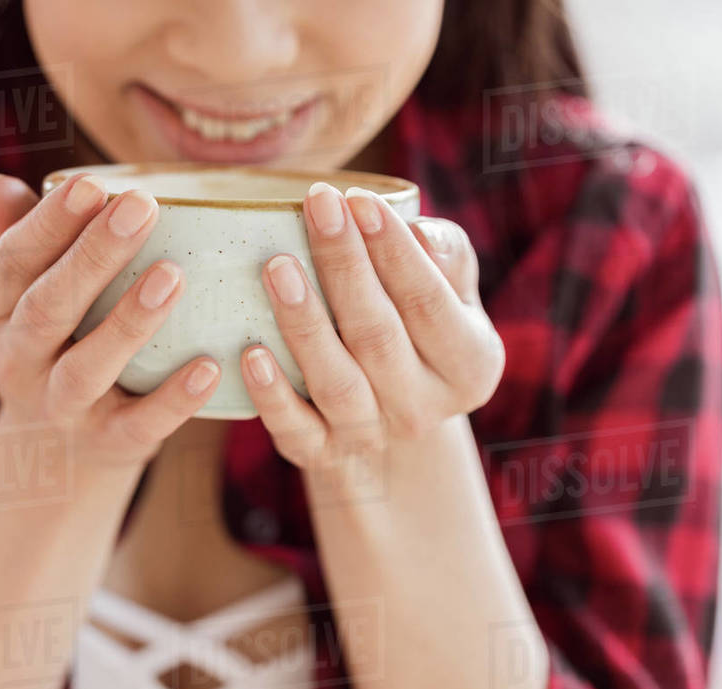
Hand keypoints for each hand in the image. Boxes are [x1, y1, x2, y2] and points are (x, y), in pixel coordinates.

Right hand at [0, 173, 220, 467]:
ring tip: (172, 275)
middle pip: (47, 309)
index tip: (91, 185)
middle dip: (93, 256)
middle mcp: (12, 362)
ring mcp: (59, 408)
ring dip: (129, 322)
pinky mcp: (108, 443)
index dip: (48, 225)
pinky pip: (140, 424)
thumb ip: (16, 236)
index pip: (11, 262)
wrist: (55, 442)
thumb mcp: (20, 287)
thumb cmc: (50, 332)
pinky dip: (174, 399)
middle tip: (141, 206)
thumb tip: (1, 185)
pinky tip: (209, 365)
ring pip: (87, 368)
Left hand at [237, 182, 502, 476]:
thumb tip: (420, 232)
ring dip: (305, 324)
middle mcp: (425, 409)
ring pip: (338, 383)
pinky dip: (272, 395)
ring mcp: (372, 437)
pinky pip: (296, 432)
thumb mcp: (451, 292)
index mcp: (470, 365)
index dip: (394, 251)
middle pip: (379, 336)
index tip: (358, 200)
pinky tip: (251, 353)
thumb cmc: (418, 324)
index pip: (429, 302)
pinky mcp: (322, 455)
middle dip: (345, 267)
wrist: (391, 411)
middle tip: (316, 206)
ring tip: (277, 267)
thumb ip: (446, 256)